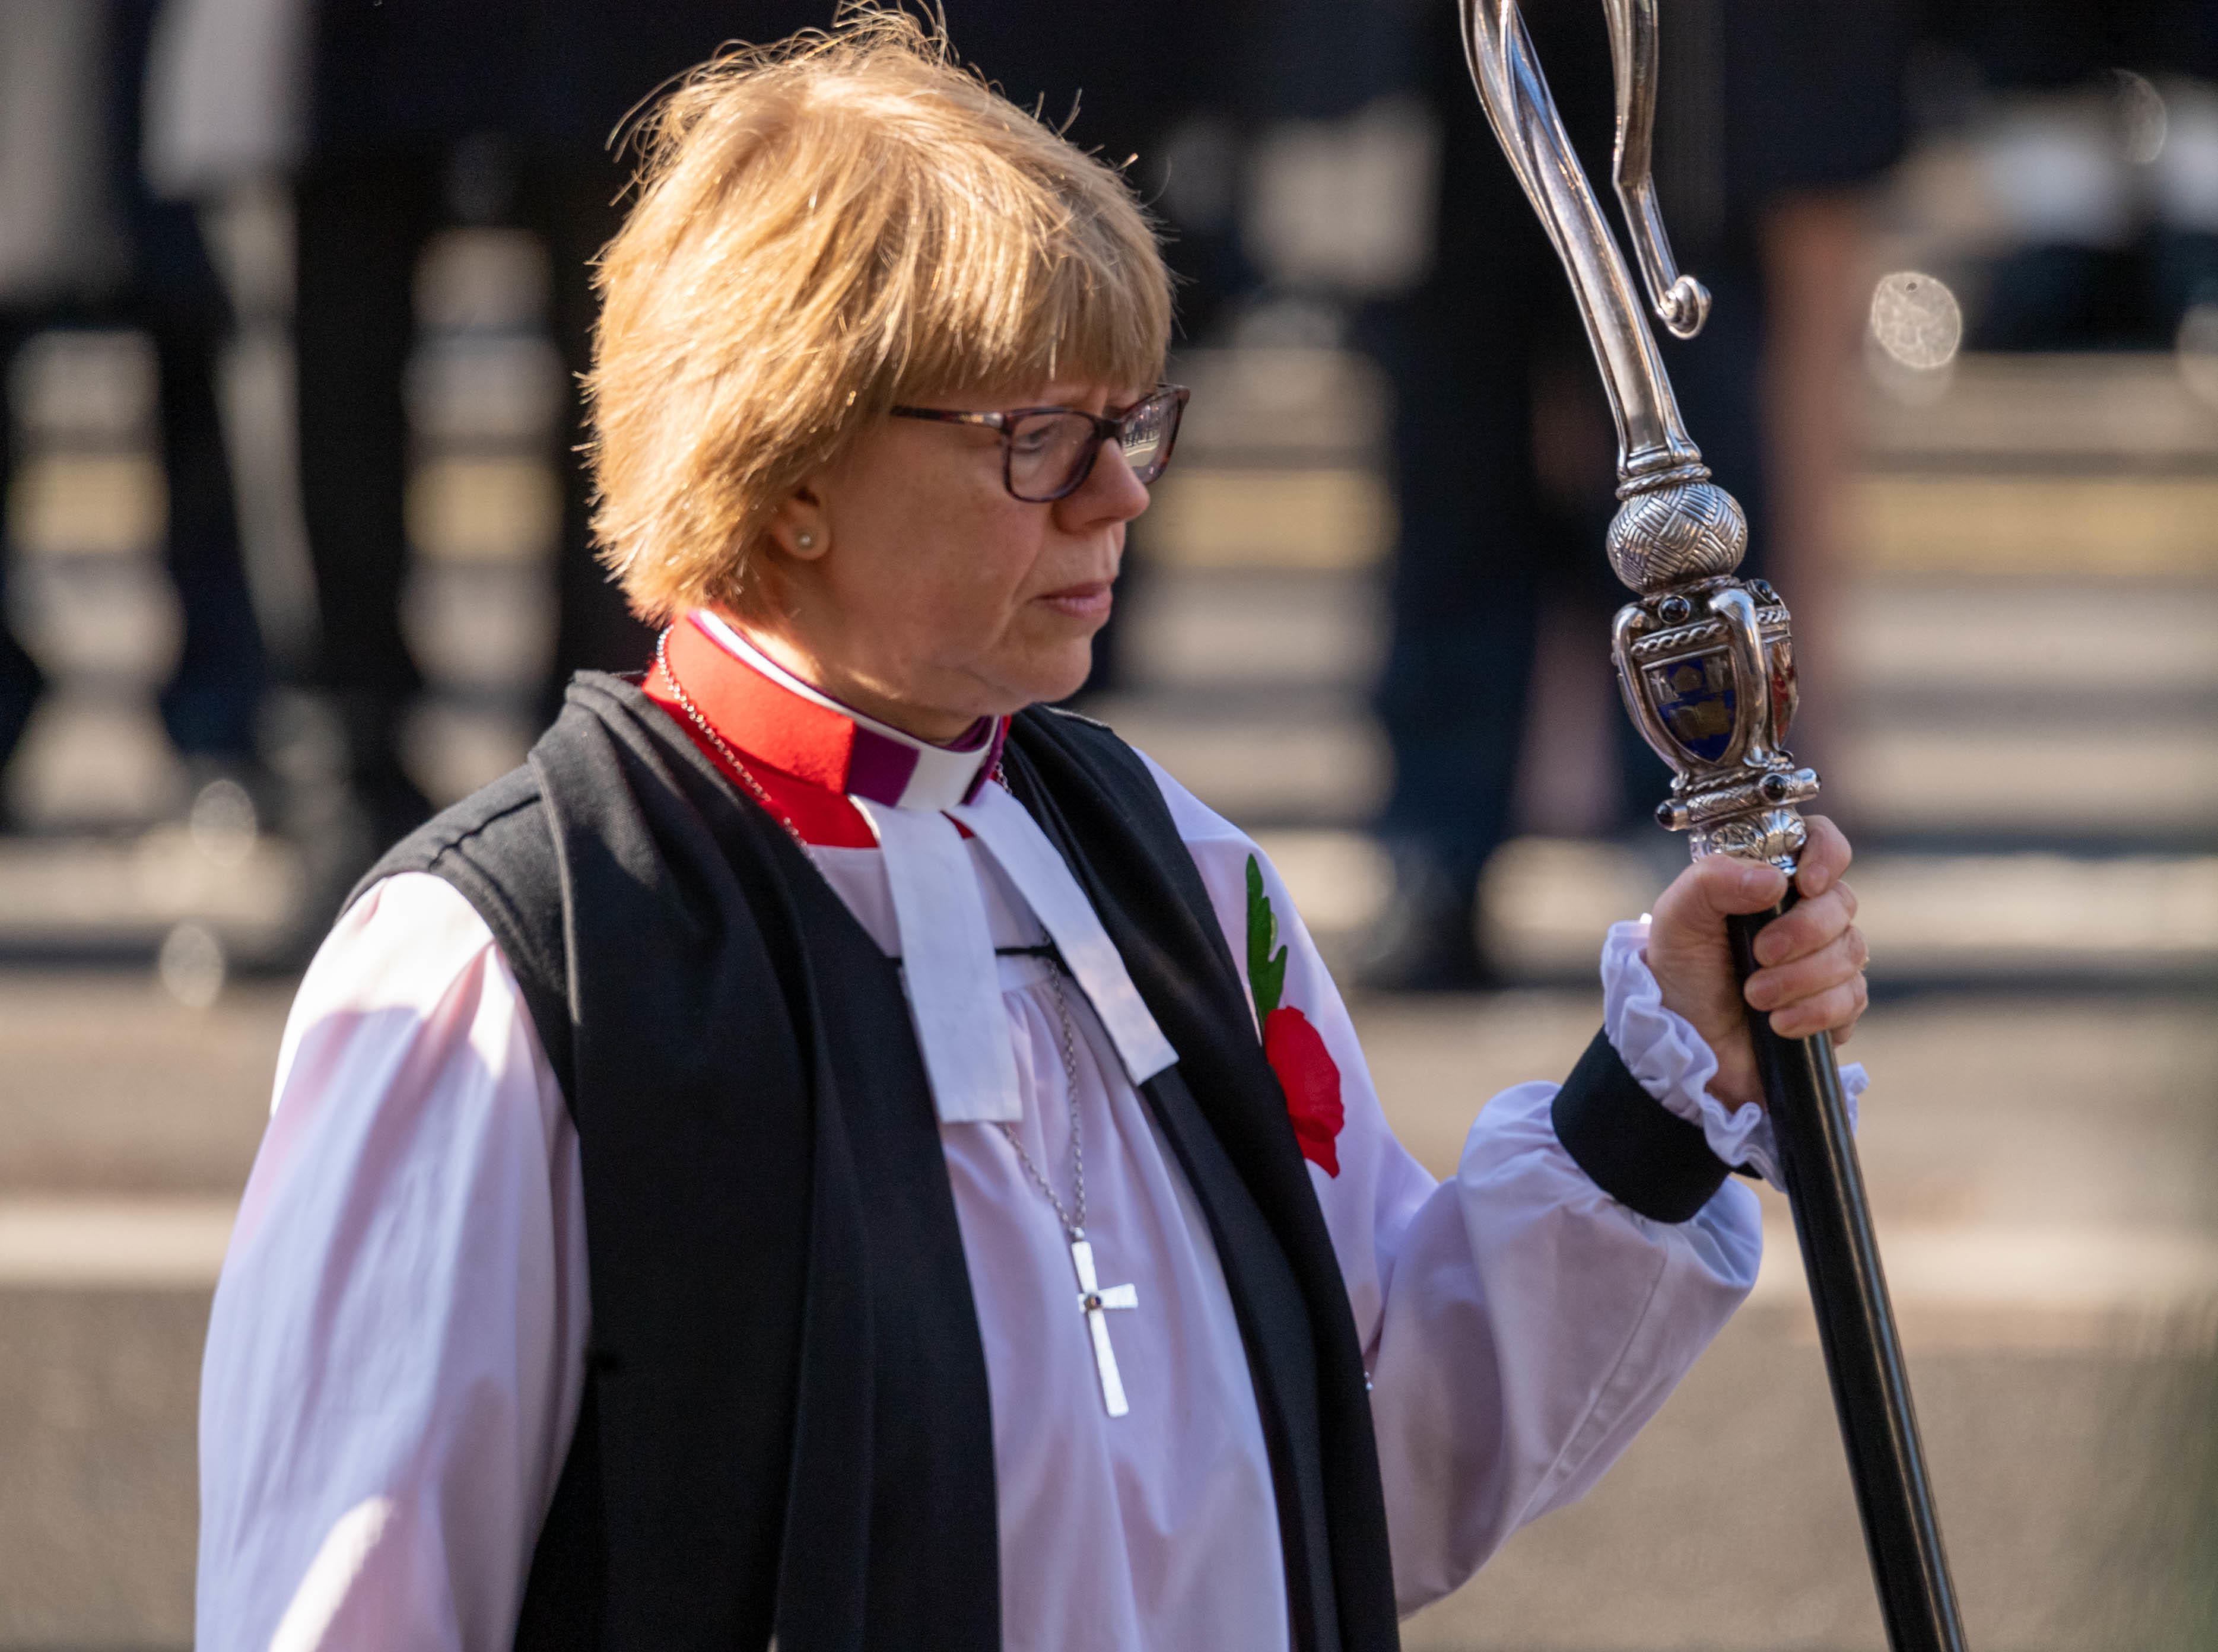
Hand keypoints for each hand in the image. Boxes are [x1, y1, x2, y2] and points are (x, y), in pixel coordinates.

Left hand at [1642, 816, 1866, 1111]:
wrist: (1686, 1041)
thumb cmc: (1681, 971)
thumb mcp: (1678, 918)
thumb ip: (1712, 880)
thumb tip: (1772, 879)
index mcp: (1771, 880)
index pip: (1822, 842)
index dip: (1826, 855)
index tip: (1806, 883)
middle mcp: (1806, 913)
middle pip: (1842, 903)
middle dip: (1802, 932)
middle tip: (1760, 955)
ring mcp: (1826, 959)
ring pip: (1851, 952)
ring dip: (1801, 978)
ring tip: (1755, 997)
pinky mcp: (1836, 1005)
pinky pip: (1852, 999)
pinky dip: (1814, 1012)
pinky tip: (1778, 1023)